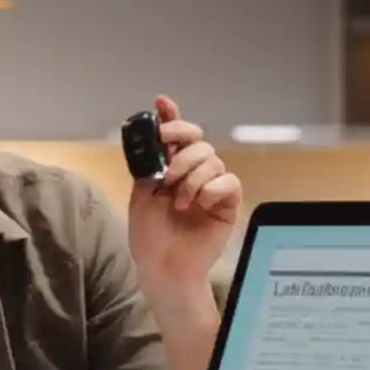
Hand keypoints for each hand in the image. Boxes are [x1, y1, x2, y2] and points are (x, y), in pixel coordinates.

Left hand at [127, 95, 241, 302]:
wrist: (163, 267)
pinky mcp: (228, 203)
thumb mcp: (141, 194)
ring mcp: (212, 187)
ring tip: (178, 201)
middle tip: (168, 171)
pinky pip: (228, 181)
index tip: (161, 102)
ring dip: (191, 176)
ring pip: (212, 159)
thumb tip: (152, 138)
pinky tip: (197, 204)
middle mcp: (193, 174)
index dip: (171, 116)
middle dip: (182, 147)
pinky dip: (210, 188)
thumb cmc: (150, 236)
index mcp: (171, 169)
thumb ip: (149, 165)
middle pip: (198, 141)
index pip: (176, 136)